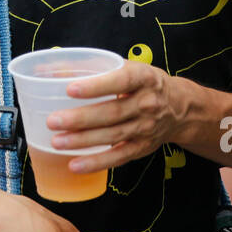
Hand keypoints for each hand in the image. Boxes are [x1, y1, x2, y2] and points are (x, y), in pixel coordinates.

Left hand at [46, 61, 195, 173]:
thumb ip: (95, 67)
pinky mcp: (142, 147)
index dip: (96, 86)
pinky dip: (96, 162)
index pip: (121, 81)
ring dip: (83, 141)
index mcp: (144, 78)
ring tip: (57, 142)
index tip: (70, 89)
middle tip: (53, 121)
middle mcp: (148, 104)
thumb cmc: (144, 83)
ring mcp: (146, 128)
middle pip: (112, 113)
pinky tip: (74, 164)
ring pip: (112, 136)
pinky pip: (118, 157)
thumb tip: (51, 68)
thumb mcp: (128, 67)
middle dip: (81, 119)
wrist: (180, 108)